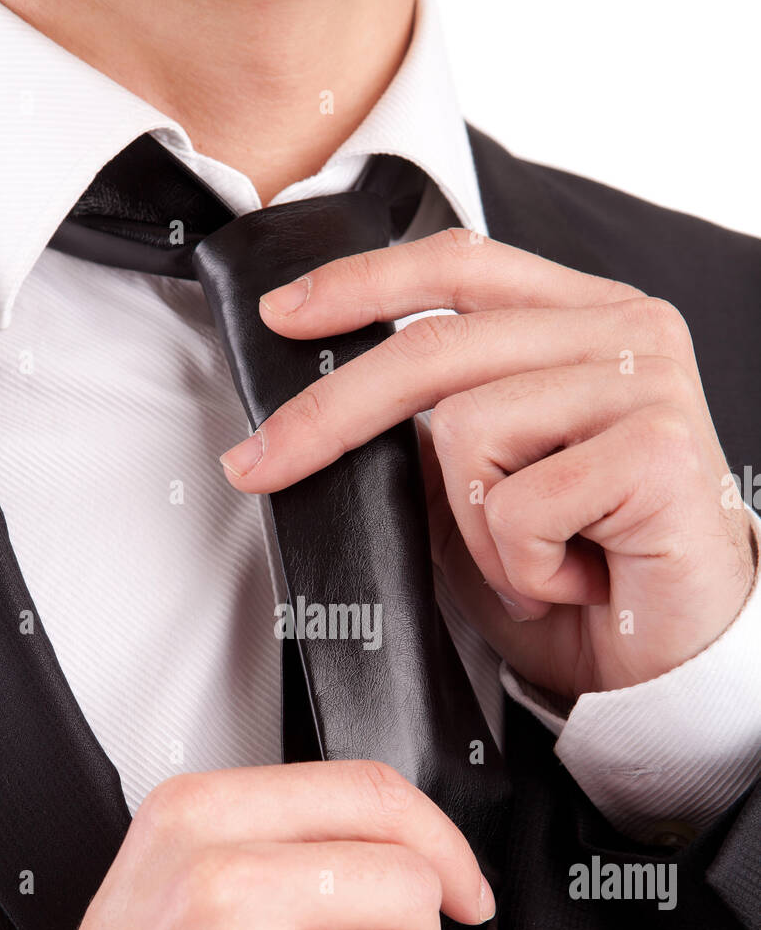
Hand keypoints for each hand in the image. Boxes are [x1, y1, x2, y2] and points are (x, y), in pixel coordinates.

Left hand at [221, 229, 754, 699]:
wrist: (672, 663)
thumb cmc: (585, 577)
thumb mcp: (480, 495)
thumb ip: (432, 434)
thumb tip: (330, 408)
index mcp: (584, 320)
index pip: (460, 266)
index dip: (361, 284)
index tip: (282, 315)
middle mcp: (625, 330)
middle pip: (435, 350)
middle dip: (329, 417)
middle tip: (257, 465)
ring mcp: (648, 381)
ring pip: (468, 432)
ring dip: (475, 533)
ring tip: (534, 566)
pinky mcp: (660, 446)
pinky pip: (519, 505)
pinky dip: (522, 568)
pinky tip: (573, 580)